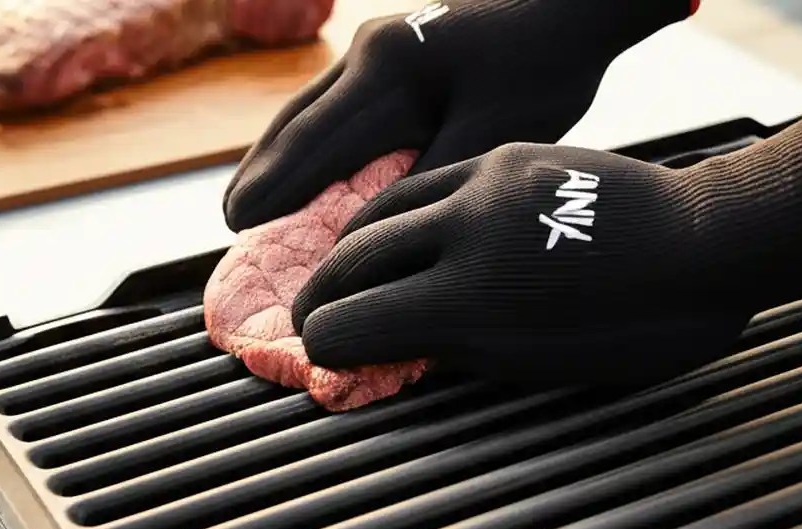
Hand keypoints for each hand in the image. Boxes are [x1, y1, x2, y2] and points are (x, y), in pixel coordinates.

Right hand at [223, 0, 694, 231]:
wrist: (569, 7)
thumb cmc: (542, 71)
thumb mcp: (490, 134)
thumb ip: (426, 180)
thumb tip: (364, 232)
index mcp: (389, 71)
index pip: (315, 141)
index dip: (275, 188)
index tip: (239, 227)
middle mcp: (370, 51)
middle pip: (298, 121)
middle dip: (263, 173)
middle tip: (231, 222)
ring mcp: (379, 42)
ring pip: (311, 106)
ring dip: (281, 153)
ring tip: (256, 196)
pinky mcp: (395, 46)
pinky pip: (335, 99)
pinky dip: (314, 136)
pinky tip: (312, 161)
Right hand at [291, 117, 801, 386]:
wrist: (710, 244)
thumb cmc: (641, 326)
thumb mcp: (544, 363)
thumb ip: (459, 349)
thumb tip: (401, 345)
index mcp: (467, 294)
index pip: (355, 318)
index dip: (326, 343)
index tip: (319, 352)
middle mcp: (461, 226)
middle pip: (354, 254)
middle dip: (321, 291)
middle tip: (308, 315)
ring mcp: (485, 179)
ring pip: (385, 205)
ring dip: (350, 242)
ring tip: (338, 267)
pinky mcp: (512, 155)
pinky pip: (432, 177)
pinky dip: (402, 209)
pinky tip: (400, 223)